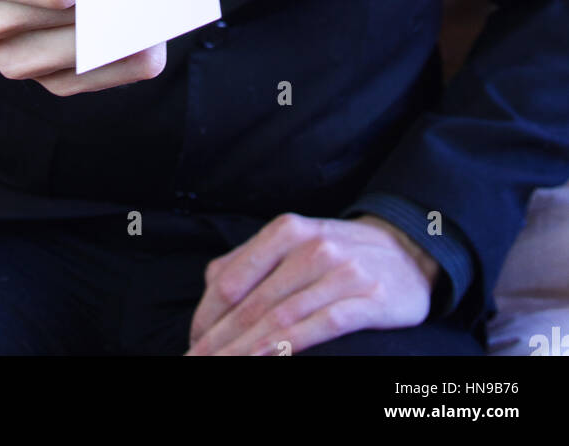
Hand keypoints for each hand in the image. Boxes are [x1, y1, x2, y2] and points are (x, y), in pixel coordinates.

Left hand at [185, 211, 439, 355]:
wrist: (407, 249)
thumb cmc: (337, 251)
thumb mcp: (294, 241)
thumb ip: (252, 260)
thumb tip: (210, 291)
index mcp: (285, 230)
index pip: (231, 278)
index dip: (207, 316)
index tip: (192, 343)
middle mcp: (311, 247)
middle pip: (252, 304)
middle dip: (219, 342)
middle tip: (196, 363)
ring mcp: (341, 273)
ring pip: (281, 317)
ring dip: (246, 350)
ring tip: (221, 369)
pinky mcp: (367, 300)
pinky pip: (322, 326)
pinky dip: (291, 346)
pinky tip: (267, 359)